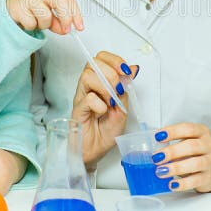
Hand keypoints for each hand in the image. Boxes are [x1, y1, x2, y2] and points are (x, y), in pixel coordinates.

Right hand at [6, 0, 83, 33]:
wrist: (11, 7)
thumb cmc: (32, 9)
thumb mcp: (49, 15)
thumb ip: (58, 22)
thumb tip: (66, 30)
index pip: (68, 0)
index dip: (76, 15)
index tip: (79, 27)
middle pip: (60, 2)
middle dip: (65, 18)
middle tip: (66, 30)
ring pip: (46, 16)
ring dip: (43, 25)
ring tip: (37, 21)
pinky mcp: (20, 8)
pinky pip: (32, 24)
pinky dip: (31, 27)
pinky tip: (27, 21)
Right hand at [71, 51, 136, 165]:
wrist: (96, 152)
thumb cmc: (106, 131)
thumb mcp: (123, 107)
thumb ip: (126, 89)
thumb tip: (133, 69)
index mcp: (99, 83)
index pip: (102, 58)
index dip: (114, 60)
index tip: (125, 70)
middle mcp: (88, 87)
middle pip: (93, 63)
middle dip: (111, 72)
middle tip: (118, 89)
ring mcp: (81, 97)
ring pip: (87, 76)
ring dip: (104, 86)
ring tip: (110, 102)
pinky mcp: (77, 110)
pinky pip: (87, 98)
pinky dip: (99, 104)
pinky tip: (102, 113)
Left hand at [152, 123, 210, 192]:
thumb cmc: (195, 154)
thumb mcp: (186, 144)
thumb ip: (173, 145)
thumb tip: (154, 153)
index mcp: (202, 132)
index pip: (188, 129)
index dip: (172, 132)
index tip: (158, 136)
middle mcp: (209, 145)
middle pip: (192, 146)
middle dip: (172, 152)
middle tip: (157, 158)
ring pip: (195, 163)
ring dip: (176, 167)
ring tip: (161, 171)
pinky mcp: (208, 177)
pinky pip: (195, 180)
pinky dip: (183, 183)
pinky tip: (172, 184)